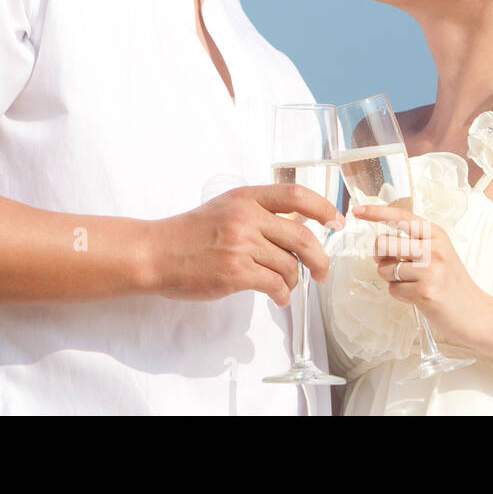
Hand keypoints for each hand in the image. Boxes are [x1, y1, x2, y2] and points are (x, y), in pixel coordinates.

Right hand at [151, 183, 345, 307]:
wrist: (156, 252)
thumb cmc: (189, 234)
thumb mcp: (225, 209)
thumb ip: (258, 213)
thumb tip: (299, 224)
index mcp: (245, 197)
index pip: (295, 194)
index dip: (323, 207)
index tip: (336, 222)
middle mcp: (245, 217)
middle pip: (302, 237)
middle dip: (320, 259)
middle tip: (322, 272)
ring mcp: (241, 245)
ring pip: (289, 266)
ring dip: (293, 282)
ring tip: (285, 287)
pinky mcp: (236, 273)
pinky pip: (274, 286)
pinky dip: (282, 296)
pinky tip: (278, 298)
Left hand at [353, 203, 491, 345]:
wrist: (476, 314)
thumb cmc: (451, 284)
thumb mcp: (439, 253)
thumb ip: (414, 243)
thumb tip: (380, 242)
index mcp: (436, 235)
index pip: (401, 216)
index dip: (377, 213)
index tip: (358, 211)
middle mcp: (434, 249)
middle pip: (383, 243)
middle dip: (380, 257)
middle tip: (393, 265)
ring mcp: (430, 271)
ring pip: (384, 269)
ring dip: (391, 279)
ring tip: (412, 284)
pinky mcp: (425, 292)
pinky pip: (393, 289)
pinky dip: (400, 295)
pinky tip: (418, 297)